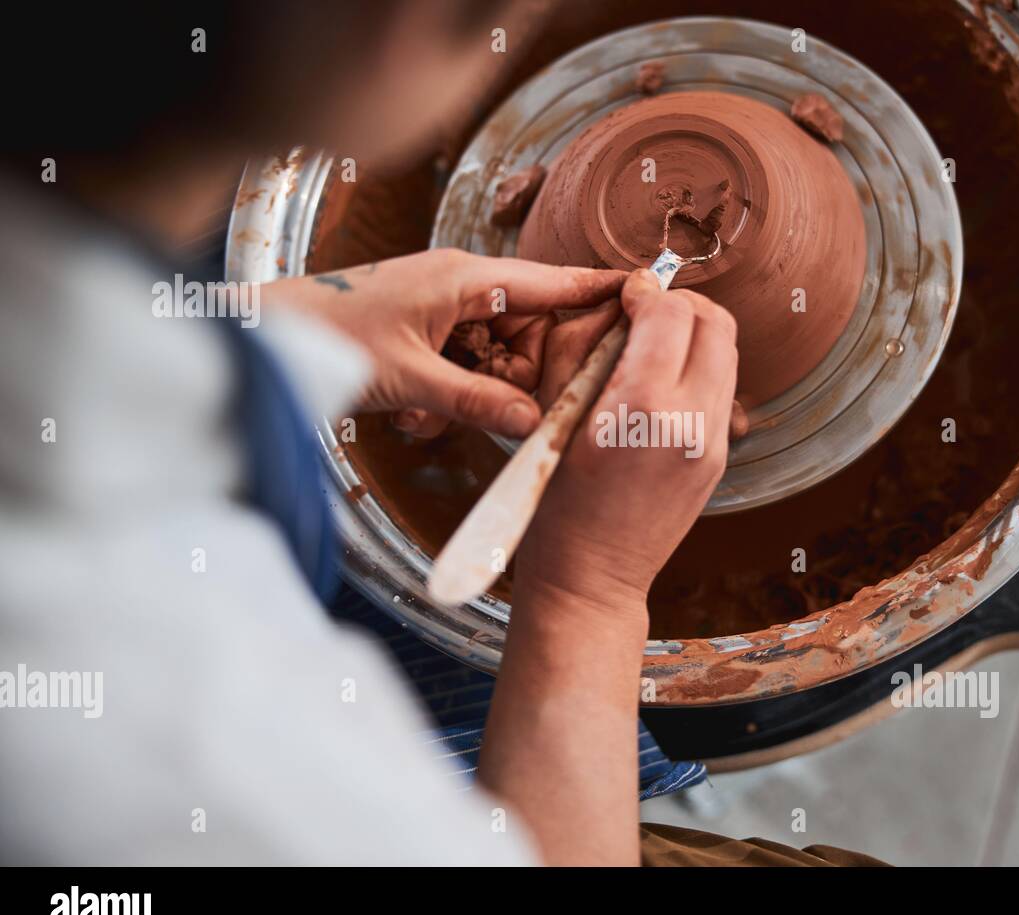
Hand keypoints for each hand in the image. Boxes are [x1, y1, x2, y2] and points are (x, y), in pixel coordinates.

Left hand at [261, 249, 625, 437]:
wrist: (264, 338)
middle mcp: (461, 289)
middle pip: (528, 335)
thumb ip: (477, 401)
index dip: (598, 291)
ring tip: (427, 414)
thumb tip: (533, 421)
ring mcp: (441, 313)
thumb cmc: (329, 336)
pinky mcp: (424, 336)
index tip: (644, 295)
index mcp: (467, 279)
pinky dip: (445, 398)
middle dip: (515, 380)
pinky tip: (410, 413)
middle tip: (508, 413)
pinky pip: (462, 371)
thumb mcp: (410, 378)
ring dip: (471, 396)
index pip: (552, 282)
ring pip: (493, 361)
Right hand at [515, 269, 739, 609]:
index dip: (647, 291)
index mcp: (644, 406)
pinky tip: (663, 383)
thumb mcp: (550, 410)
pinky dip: (700, 369)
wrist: (590, 576)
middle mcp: (692, 421)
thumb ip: (583, 342)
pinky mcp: (721, 459)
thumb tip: (617, 300)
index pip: (672, 311)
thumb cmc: (555, 501)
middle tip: (646, 311)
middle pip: (716, 323)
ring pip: (728, 353)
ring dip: (695, 334)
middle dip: (681, 305)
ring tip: (654, 344)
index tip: (627, 295)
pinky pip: (723, 389)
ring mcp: (714, 442)